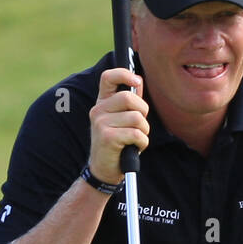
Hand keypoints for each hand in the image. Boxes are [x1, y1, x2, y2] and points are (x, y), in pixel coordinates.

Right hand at [87, 67, 149, 183]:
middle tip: (141, 125)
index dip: (124, 74)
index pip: (108, 77)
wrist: (104, 170)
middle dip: (143, 111)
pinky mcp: (107, 137)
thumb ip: (129, 102)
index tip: (137, 81)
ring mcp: (101, 123)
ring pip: (136, 118)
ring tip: (136, 140)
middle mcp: (98, 110)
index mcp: (102, 103)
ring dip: (144, 131)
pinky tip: (134, 148)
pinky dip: (142, 143)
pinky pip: (137, 134)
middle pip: (129, 98)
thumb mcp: (121, 120)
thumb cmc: (118, 143)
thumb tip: (138, 80)